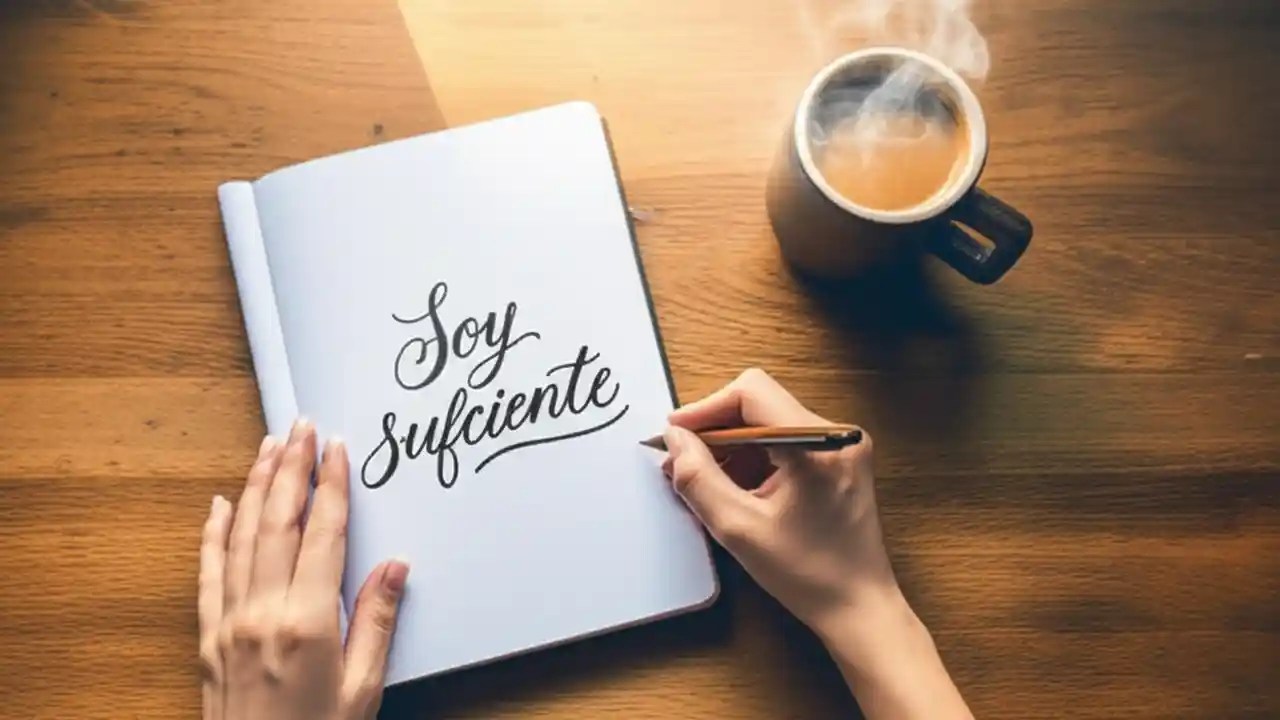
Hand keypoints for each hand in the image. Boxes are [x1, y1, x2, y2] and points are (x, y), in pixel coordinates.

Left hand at [198, 420, 409, 719]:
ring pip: (241, 537)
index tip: (336, 449)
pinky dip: (213, 534)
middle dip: (291, 468)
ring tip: (269, 446)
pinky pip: (208, 573)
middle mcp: (262, 613)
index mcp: (307, 622)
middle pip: (278, 523)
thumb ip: (377, 621)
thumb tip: (395, 566)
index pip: (322, 535)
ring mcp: (229, 623)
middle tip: (301, 426)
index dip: (331, 487)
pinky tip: (220, 505)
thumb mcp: (364, 687)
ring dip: (256, 487)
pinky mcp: (208, 638)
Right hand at [664, 368, 895, 635]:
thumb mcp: (739, 528)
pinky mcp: (840, 458)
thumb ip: (698, 478)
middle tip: (684, 464)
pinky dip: (755, 458)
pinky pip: (785, 441)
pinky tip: (737, 490)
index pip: (751, 393)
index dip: (705, 409)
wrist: (859, 606)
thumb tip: (675, 439)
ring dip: (734, 448)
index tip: (676, 435)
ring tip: (708, 484)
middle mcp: (837, 434)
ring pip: (769, 422)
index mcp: (818, 445)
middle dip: (716, 432)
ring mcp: (842, 444)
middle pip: (759, 404)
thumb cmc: (809, 575)